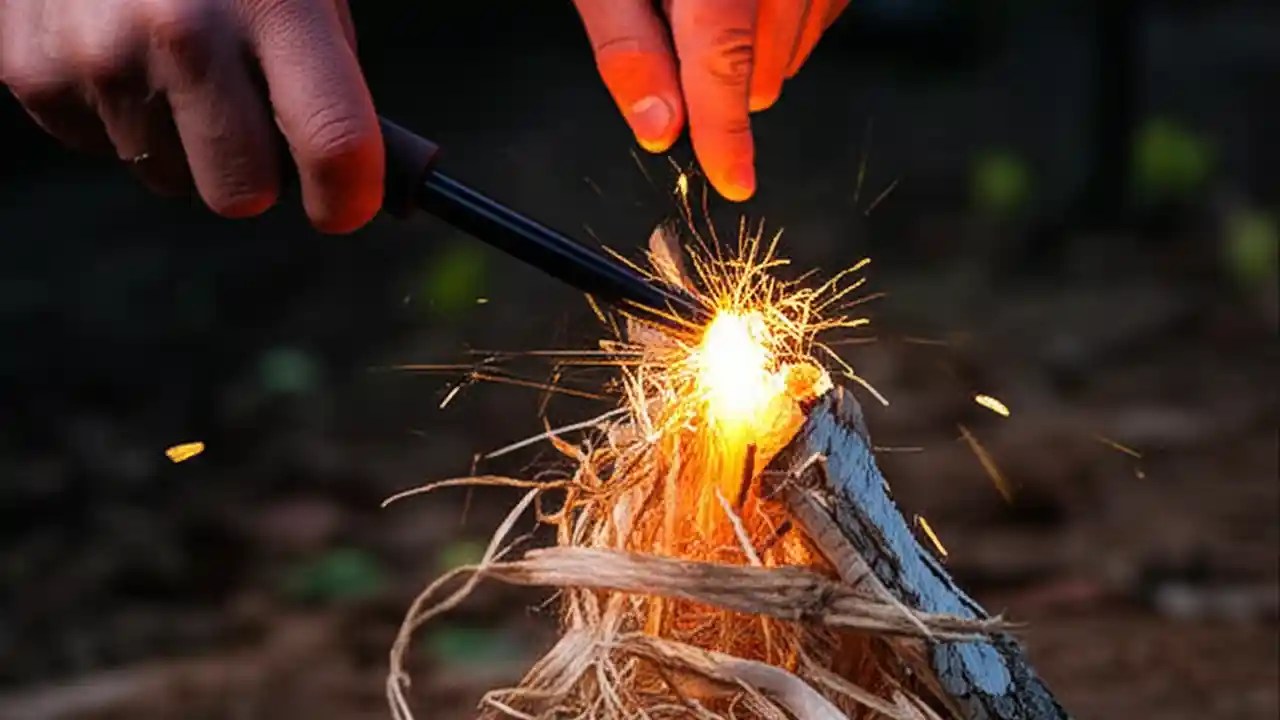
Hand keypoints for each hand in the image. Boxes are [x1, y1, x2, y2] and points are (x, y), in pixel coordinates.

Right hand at [0, 0, 381, 233]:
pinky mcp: (36, 74)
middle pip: (242, 192)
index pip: (331, 143)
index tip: (344, 206)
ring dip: (182, 143)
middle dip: (255, 173)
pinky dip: (120, 118)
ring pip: (170, 179)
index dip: (346, 197)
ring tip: (172, 61)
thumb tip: (347, 175)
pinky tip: (121, 51)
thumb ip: (323, 72)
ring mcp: (101, 56)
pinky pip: (104, 151)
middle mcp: (183, 32)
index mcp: (273, 3)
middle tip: (248, 119)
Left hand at [574, 0, 849, 201]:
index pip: (725, 66)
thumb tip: (656, 127)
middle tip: (672, 26)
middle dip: (715, 83)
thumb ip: (628, 48)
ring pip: (791, 59)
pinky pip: (814, 26)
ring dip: (749, 54)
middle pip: (762, 77)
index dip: (724, 134)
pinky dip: (779, 30)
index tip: (733, 183)